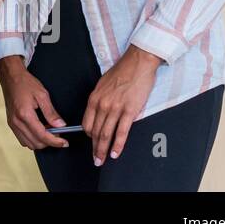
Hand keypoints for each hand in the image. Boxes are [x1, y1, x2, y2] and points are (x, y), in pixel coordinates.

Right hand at [0, 55, 69, 149]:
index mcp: (25, 114)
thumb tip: (61, 126)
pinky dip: (32, 139)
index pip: (42, 136)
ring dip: (40, 142)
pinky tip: (38, 130)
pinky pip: (22, 139)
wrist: (11, 76)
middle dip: (49, 142)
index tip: (64, 143)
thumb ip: (51, 112)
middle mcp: (16, 122)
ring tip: (48, 131)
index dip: (55, 142)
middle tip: (58, 134)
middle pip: (36, 143)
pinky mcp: (11, 123)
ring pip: (28, 144)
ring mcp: (12, 123)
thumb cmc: (25, 83)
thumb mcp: (42, 94)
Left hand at [83, 44, 161, 165]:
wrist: (137, 63)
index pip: (87, 123)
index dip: (88, 136)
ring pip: (106, 134)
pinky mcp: (129, 111)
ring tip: (102, 160)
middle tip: (95, 159)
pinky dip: (117, 145)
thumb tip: (99, 114)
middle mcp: (102, 104)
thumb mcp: (103, 85)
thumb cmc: (121, 72)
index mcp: (94, 98)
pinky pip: (121, 132)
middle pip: (95, 132)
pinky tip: (115, 153)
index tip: (91, 142)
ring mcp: (115, 109)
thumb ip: (99, 100)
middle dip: (94, 148)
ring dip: (103, 150)